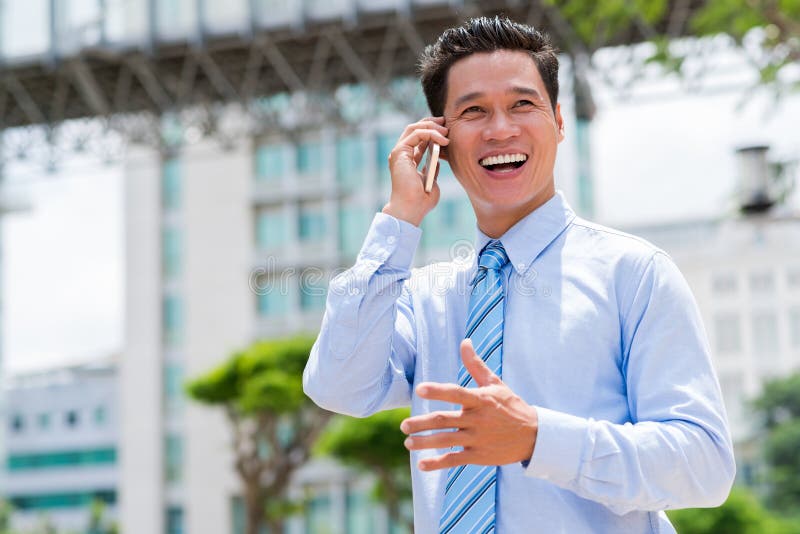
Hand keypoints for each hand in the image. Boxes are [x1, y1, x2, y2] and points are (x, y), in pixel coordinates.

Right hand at [382, 116, 449, 225]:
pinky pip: (416, 134)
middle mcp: (401, 155)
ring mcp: (399, 153)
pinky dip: (430, 134)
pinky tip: (442, 140)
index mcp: (407, 161)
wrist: (411, 208)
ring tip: (446, 132)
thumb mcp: (431, 181)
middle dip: (431, 123)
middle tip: (446, 123)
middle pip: (414, 129)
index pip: (418, 139)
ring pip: (414, 128)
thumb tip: (437, 161)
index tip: (446, 131)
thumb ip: (432, 170)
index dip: (432, 131)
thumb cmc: (421, 201)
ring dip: (432, 127)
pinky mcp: (400, 152)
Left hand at [401, 339, 537, 470]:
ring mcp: (477, 439)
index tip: (419, 389)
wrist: (533, 436)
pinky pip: (454, 459)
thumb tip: (465, 341)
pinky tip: (422, 465)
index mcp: (480, 399)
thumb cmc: (510, 406)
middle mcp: (477, 419)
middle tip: (403, 425)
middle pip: (444, 420)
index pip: (455, 393)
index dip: (438, 391)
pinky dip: (438, 463)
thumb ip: (476, 365)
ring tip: (408, 443)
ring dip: (425, 442)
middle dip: (421, 423)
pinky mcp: (479, 456)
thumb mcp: (495, 384)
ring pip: (446, 440)